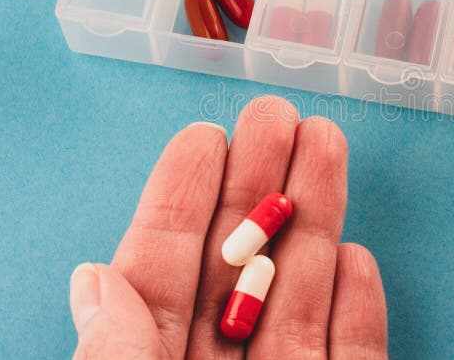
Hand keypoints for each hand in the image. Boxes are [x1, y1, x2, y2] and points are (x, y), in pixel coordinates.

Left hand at [68, 96, 387, 358]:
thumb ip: (113, 353)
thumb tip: (93, 280)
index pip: (163, 273)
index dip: (181, 198)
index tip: (202, 136)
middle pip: (240, 269)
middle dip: (260, 186)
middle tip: (276, 117)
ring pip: (301, 302)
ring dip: (316, 222)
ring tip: (326, 148)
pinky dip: (360, 314)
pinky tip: (356, 257)